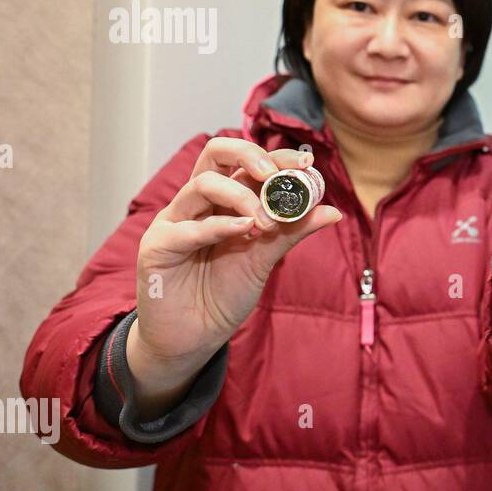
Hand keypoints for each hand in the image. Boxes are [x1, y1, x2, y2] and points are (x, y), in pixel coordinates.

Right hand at [129, 138, 341, 414]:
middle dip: (250, 155)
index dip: (275, 155)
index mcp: (224, 198)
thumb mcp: (265, 258)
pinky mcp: (157, 246)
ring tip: (266, 222)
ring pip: (203, 184)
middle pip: (215, 153)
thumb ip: (293, 231)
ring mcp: (175, 220)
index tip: (306, 162)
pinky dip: (219, 225)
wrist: (193, 337)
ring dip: (241, 197)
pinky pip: (188, 228)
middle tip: (275, 176)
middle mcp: (199, 202)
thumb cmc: (224, 293)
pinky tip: (245, 230)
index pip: (246, 160)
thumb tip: (333, 212)